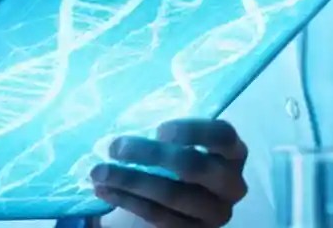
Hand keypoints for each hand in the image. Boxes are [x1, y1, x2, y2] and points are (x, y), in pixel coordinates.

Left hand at [91, 119, 248, 227]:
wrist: (175, 198)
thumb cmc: (176, 157)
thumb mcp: (180, 142)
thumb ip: (165, 132)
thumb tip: (122, 117)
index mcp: (233, 151)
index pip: (222, 135)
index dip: (191, 131)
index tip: (158, 129)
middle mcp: (231, 184)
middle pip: (193, 167)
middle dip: (150, 155)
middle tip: (115, 148)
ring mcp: (215, 213)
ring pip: (172, 195)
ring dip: (130, 181)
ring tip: (99, 172)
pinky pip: (158, 216)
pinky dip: (127, 200)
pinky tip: (105, 190)